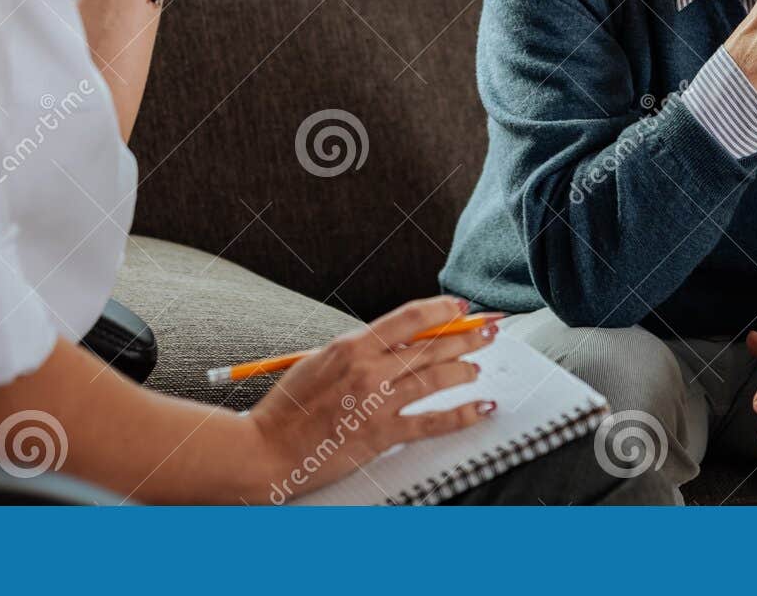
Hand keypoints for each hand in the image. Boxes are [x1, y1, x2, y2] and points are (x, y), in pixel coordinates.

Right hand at [247, 296, 498, 501]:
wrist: (267, 451)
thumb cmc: (288, 408)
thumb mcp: (319, 362)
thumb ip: (356, 350)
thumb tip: (394, 342)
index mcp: (351, 345)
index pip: (409, 317)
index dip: (442, 308)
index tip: (461, 306)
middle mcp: (368, 369)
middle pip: (431, 345)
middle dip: (466, 334)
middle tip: (489, 330)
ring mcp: (377, 403)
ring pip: (436, 378)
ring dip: (465, 369)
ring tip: (478, 367)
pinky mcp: (381, 435)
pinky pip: (431, 422)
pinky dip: (462, 414)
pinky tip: (482, 408)